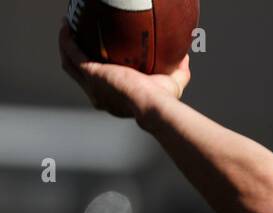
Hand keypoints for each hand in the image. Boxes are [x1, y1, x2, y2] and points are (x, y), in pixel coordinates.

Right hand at [58, 20, 189, 119]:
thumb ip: (179, 71)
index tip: (100, 57)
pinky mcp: (91, 74)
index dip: (97, 70)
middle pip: (79, 73)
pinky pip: (72, 53)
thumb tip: (186, 57)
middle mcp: (99, 94)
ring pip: (70, 63)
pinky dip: (67, 41)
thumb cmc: (164, 101)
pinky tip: (67, 27)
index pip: (101, 85)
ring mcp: (92, 86)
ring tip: (67, 29)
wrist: (153, 106)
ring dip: (66, 46)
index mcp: (115, 99)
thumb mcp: (172, 84)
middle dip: (76, 55)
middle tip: (76, 38)